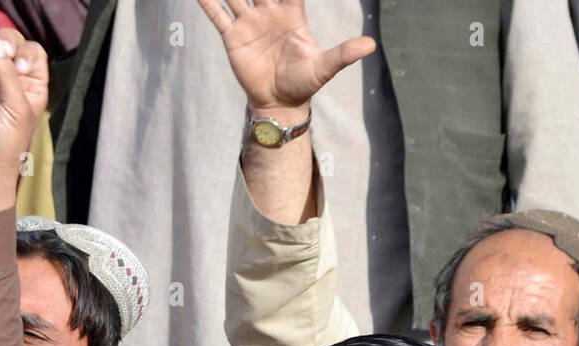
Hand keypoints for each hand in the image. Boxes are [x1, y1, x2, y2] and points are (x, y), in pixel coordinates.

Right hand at [0, 28, 47, 214]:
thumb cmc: (6, 143)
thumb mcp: (17, 107)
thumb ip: (8, 73)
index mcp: (31, 87)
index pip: (32, 53)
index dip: (27, 52)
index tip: (22, 68)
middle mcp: (9, 81)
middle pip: (9, 43)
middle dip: (6, 41)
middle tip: (4, 54)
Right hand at [198, 0, 374, 115]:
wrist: (279, 103)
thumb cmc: (303, 83)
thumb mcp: (325, 67)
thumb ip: (344, 54)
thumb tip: (371, 46)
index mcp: (291, 14)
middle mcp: (268, 13)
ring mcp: (249, 23)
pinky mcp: (233, 37)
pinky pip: (218, 14)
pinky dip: (207, 1)